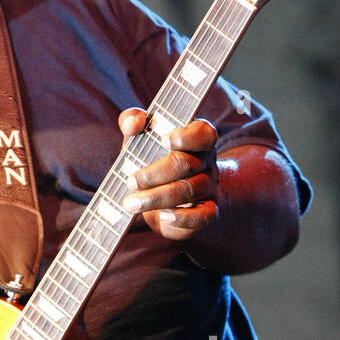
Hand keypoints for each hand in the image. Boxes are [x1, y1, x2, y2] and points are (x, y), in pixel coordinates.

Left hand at [118, 107, 219, 242]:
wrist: (168, 198)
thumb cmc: (152, 160)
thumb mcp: (139, 139)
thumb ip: (132, 122)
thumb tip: (134, 122)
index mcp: (196, 137)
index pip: (202, 132)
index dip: (184, 136)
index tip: (161, 140)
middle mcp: (207, 160)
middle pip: (185, 164)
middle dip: (153, 174)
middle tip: (129, 181)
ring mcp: (210, 187)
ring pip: (188, 191)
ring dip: (156, 198)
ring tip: (131, 203)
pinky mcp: (209, 212)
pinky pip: (202, 216)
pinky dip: (182, 218)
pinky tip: (163, 217)